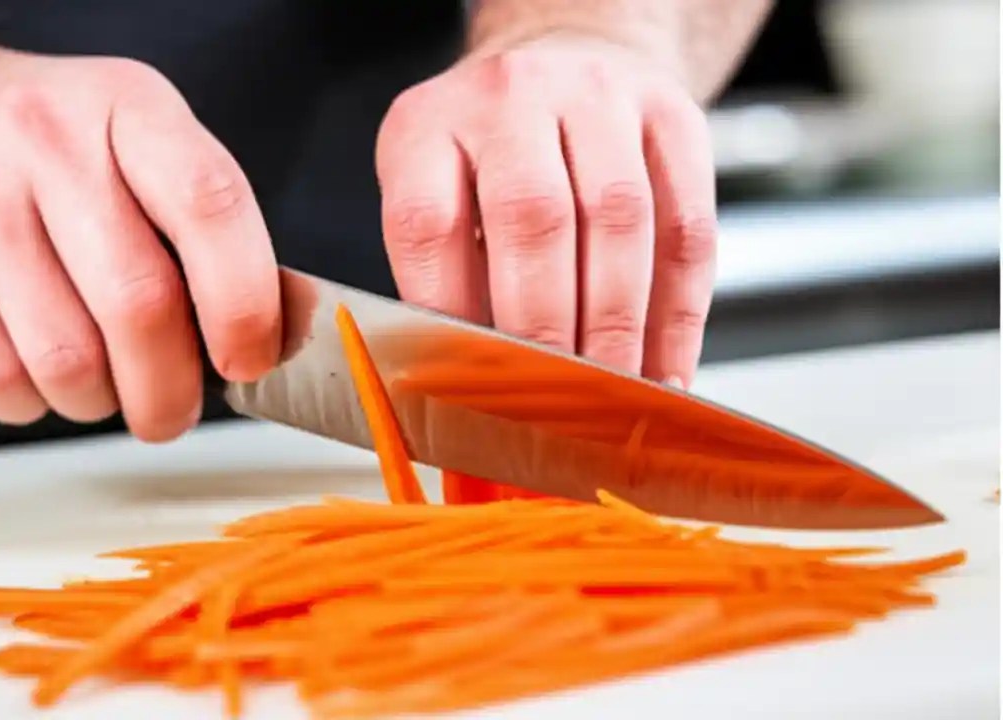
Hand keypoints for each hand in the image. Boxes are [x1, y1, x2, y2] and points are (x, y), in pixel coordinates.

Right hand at [0, 41, 280, 439]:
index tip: (250, 360)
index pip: (212, 206)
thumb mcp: (119, 134)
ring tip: (91, 375)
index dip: (245, 304)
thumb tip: (271, 330)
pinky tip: (30, 367)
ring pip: (70, 361)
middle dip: (170, 391)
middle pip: (142, 305)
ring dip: (97, 400)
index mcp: (127, 105)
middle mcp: (48, 140)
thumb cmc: (20, 142)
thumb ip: (191, 220)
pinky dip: (31, 402)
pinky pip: (0, 381)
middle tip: (170, 410)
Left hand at [376, 34, 716, 387]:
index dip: (448, 315)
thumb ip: (448, 280)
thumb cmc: (490, 157)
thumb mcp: (437, 194)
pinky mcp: (672, 114)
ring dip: (619, 325)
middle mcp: (510, 96)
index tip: (468, 387)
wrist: (569, 54)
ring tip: (613, 397)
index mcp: (427, 124)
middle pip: (533, 218)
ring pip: (620, 218)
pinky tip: (665, 368)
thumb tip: (474, 389)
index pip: (427, 225)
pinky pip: (688, 225)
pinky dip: (679, 313)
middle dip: (546, 330)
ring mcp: (597, 94)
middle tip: (552, 402)